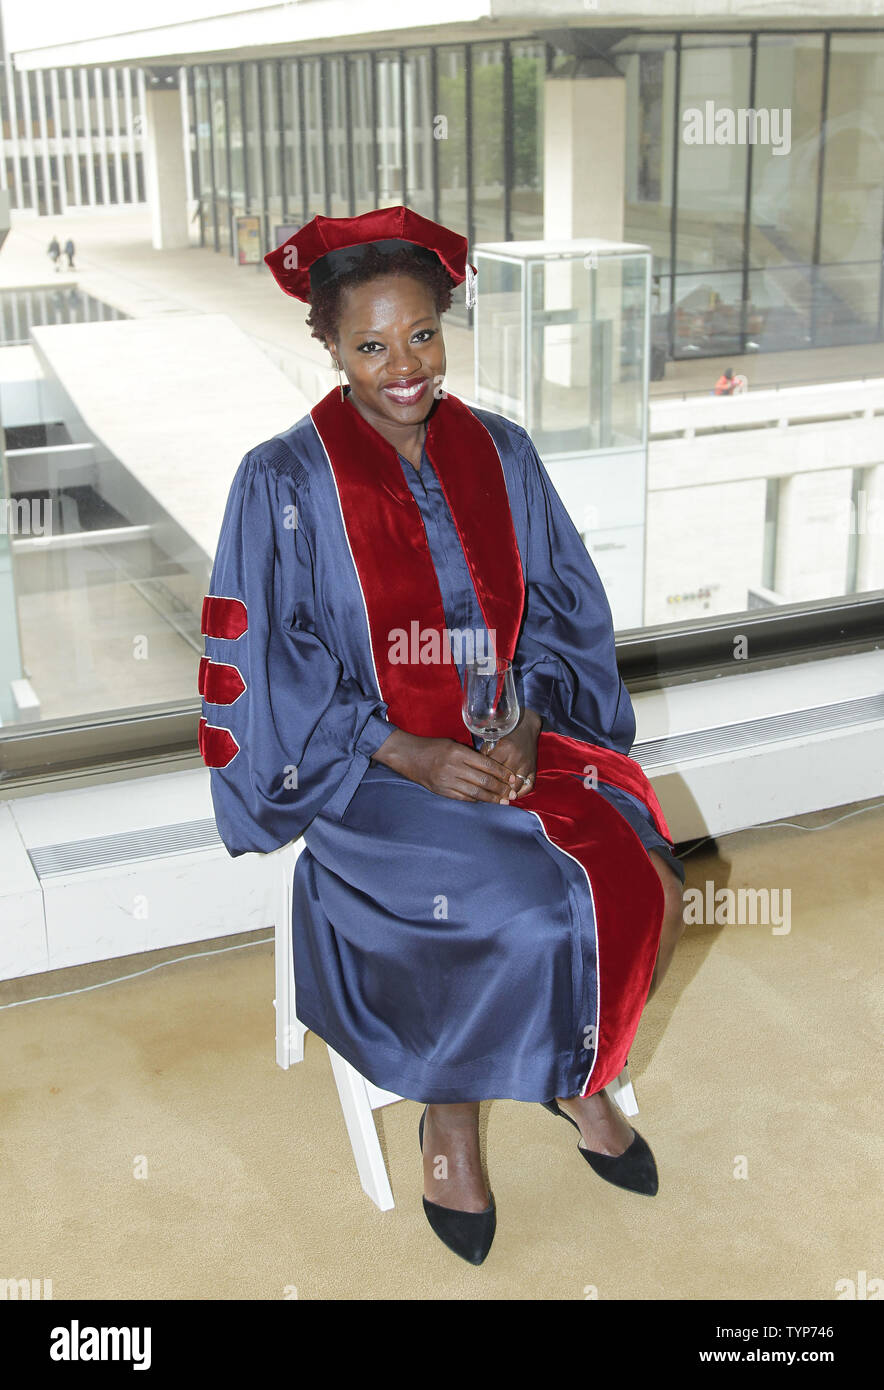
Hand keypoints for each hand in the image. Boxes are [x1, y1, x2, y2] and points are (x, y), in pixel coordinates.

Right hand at [371, 729, 519, 803]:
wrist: (408, 756)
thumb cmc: (432, 747)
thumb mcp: (452, 744)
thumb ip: (470, 754)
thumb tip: (492, 766)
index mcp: (458, 752)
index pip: (486, 764)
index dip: (502, 772)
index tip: (512, 778)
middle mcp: (453, 767)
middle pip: (484, 780)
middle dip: (501, 788)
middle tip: (512, 793)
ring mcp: (447, 781)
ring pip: (476, 792)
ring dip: (492, 798)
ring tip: (503, 801)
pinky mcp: (442, 791)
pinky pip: (464, 798)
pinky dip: (477, 799)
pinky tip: (485, 800)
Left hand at [482, 707, 540, 800]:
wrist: (525, 727)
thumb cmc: (505, 734)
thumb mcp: (492, 740)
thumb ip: (485, 755)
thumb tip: (476, 772)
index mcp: (505, 749)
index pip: (492, 770)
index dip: (484, 778)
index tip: (477, 785)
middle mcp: (517, 758)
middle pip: (503, 780)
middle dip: (494, 790)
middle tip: (486, 797)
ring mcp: (527, 765)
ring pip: (516, 786)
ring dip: (507, 794)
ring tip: (499, 799)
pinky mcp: (534, 769)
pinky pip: (529, 786)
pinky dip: (521, 793)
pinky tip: (512, 796)